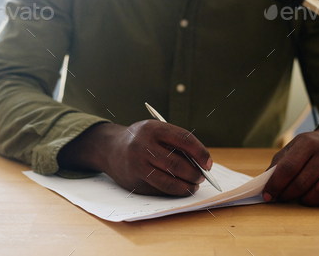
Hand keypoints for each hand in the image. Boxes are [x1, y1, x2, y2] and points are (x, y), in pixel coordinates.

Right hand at [58, 120, 211, 196]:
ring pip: (169, 181)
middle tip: (201, 177)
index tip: (208, 163)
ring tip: (193, 186)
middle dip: (194, 173)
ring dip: (186, 186)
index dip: (200, 152)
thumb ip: (175, 142)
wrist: (109, 148)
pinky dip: (173, 191)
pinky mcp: (134, 180)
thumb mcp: (155, 130)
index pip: (183, 139)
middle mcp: (143, 145)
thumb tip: (200, 163)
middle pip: (177, 163)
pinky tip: (179, 188)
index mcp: (153, 128)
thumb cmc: (140, 138)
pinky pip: (159, 189)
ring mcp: (137, 164)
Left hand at [262, 124, 318, 205]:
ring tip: (299, 197)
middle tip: (281, 197)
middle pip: (302, 182)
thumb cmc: (308, 149)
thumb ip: (277, 165)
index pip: (288, 168)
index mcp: (307, 143)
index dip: (275, 184)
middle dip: (287, 194)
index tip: (268, 195)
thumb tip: (264, 186)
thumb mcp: (290, 149)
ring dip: (305, 200)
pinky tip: (315, 197)